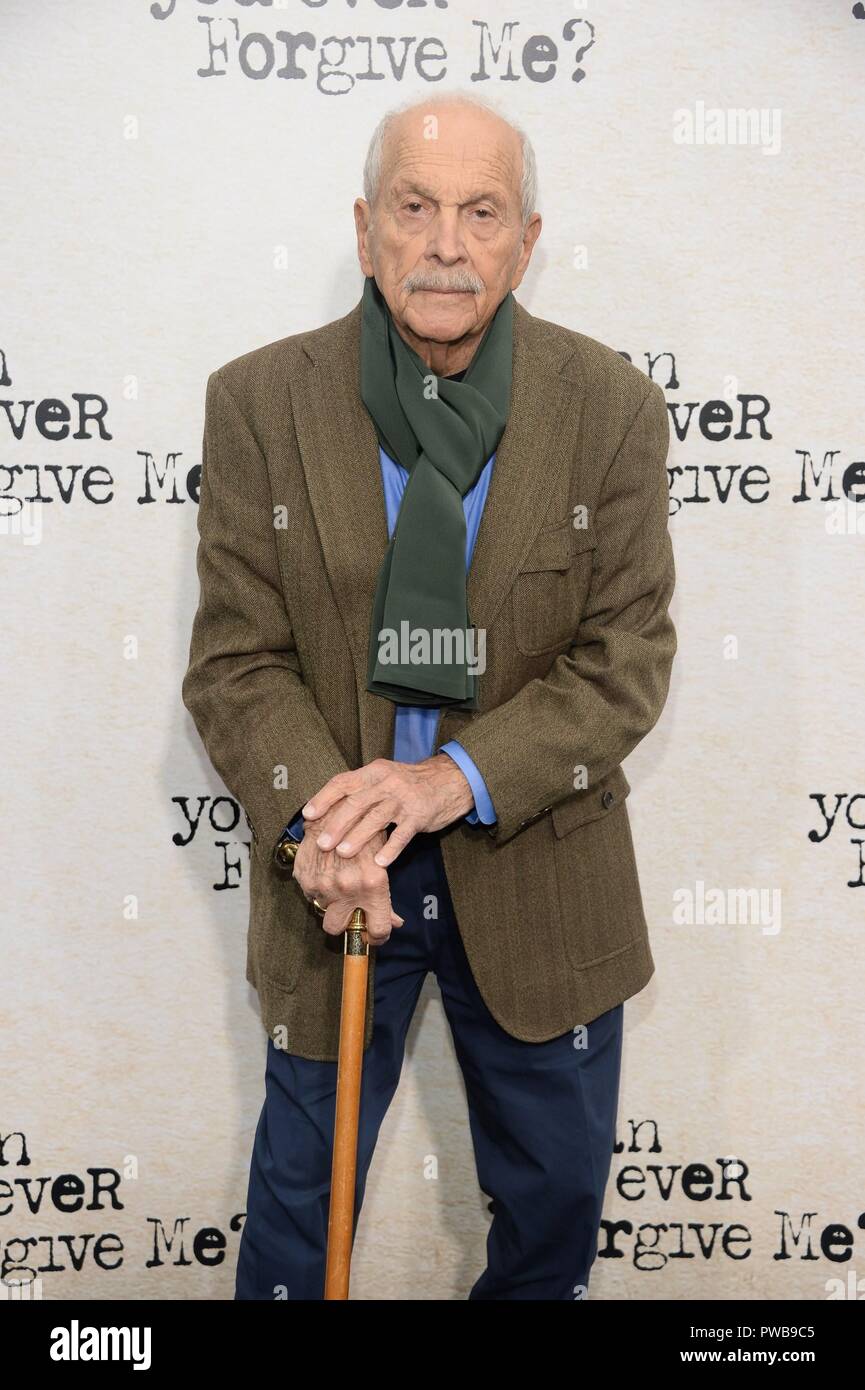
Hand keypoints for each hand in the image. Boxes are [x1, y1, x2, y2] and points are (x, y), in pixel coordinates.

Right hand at [291, 816, 403, 944]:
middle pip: (336, 928)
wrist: (340, 807)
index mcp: (372, 885)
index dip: (377, 937)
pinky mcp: (305, 875)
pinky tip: (326, 871)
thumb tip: (395, 922)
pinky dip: (317, 887)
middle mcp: (346, 888)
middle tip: (348, 913)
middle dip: (341, 924)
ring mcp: (323, 883)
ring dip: (329, 900)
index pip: (377, 929)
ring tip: (338, 880)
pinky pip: (309, 893)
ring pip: (321, 909)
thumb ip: (387, 899)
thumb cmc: (367, 832)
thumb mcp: (383, 861)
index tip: (374, 935)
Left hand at [302, 755, 474, 867]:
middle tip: (322, 843)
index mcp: (373, 772)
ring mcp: (404, 799)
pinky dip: (390, 850)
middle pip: (357, 803)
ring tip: (343, 853)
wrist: (448, 780)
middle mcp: (387, 783)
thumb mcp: (383, 777)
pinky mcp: (419, 816)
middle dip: (336, 824)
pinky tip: (379, 863)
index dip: (324, 798)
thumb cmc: (408, 784)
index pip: (343, 783)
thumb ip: (359, 790)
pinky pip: (402, 835)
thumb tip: (326, 811)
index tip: (308, 814)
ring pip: (376, 819)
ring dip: (358, 837)